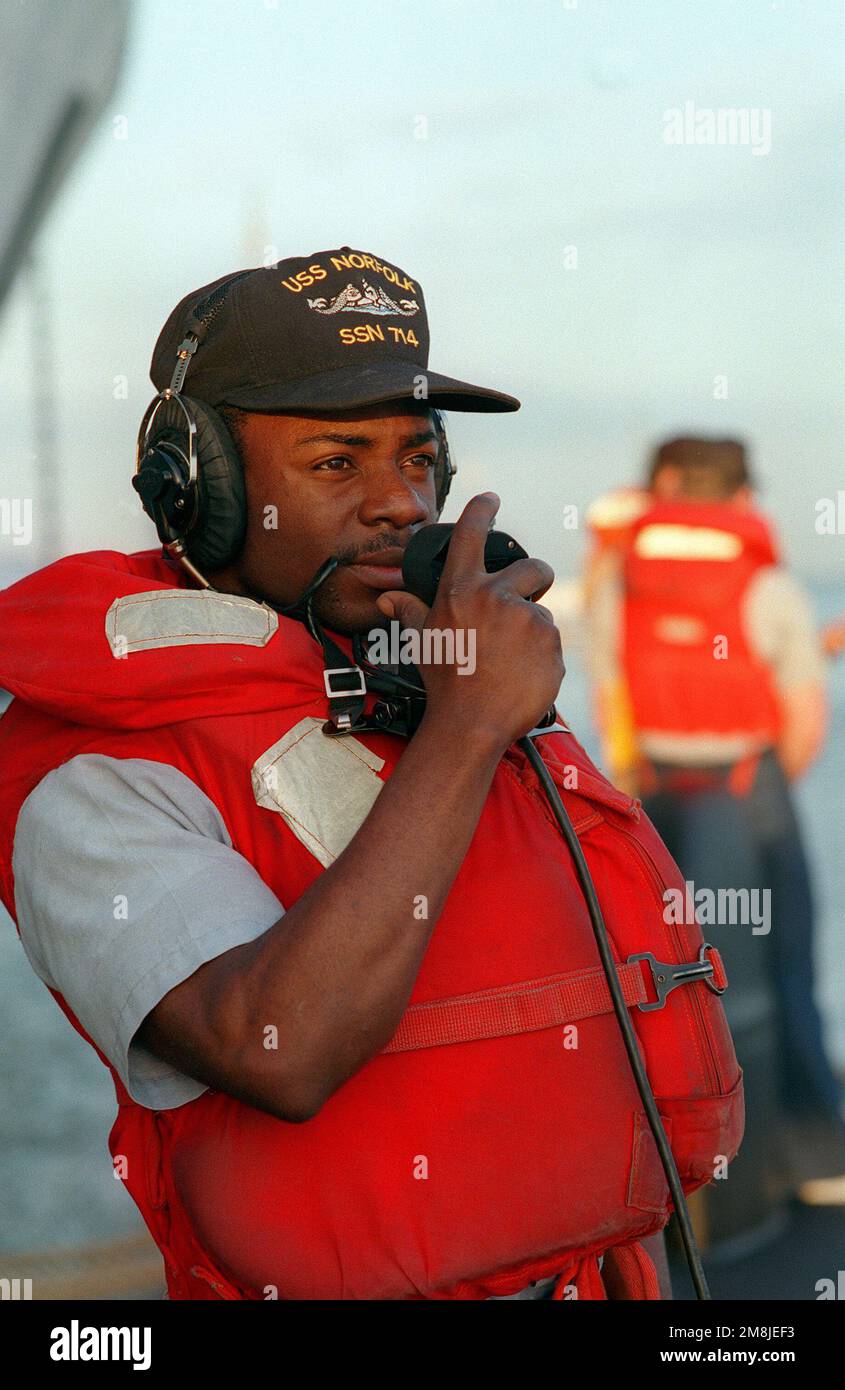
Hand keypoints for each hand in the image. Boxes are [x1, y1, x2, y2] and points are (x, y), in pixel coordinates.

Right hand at [375, 493, 564, 751]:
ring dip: (532, 631)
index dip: (482, 510)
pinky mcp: (552, 645)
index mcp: (461, 591)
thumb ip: (411, 611)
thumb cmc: (445, 683)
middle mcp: (496, 597)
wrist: (472, 724)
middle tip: (528, 600)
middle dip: (536, 578)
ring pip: (542, 613)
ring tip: (511, 660)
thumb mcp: (423, 641)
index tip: (491, 499)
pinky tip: (522, 675)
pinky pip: (553, 643)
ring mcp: (528, 620)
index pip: (471, 534)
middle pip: (533, 567)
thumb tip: (387, 597)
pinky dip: (542, 657)